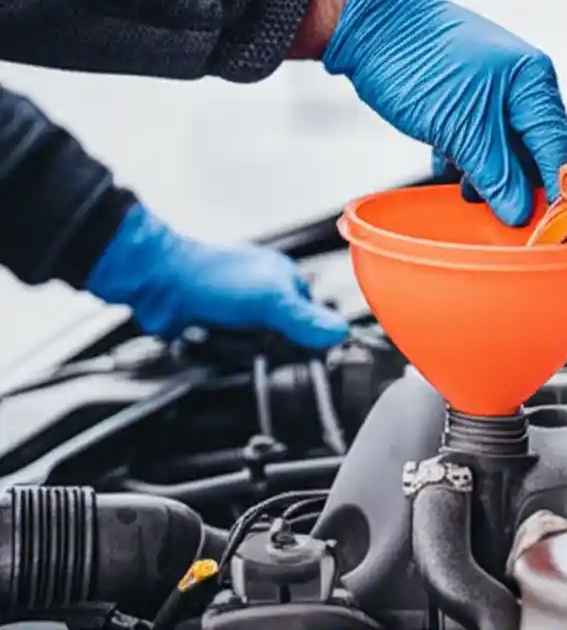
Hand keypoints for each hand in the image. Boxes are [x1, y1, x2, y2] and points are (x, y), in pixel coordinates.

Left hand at [86, 204, 349, 349]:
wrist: (157, 283)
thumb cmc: (210, 277)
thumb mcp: (268, 300)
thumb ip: (305, 319)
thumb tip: (341, 333)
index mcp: (288, 282)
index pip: (312, 327)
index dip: (297, 341)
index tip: (280, 340)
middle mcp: (267, 299)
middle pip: (279, 346)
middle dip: (256, 346)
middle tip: (241, 329)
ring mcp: (241, 316)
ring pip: (251, 355)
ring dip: (230, 348)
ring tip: (216, 329)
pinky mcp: (219, 331)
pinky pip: (226, 357)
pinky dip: (213, 350)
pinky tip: (203, 335)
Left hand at [322, 0, 566, 225]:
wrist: (367, 21)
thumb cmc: (419, 64)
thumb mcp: (461, 130)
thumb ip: (496, 175)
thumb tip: (521, 215)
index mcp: (533, 83)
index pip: (559, 148)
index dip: (556, 190)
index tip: (546, 228)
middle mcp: (522, 84)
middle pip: (536, 151)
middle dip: (519, 184)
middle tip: (500, 213)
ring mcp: (494, 89)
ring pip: (507, 148)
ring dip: (490, 175)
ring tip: (465, 187)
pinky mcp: (467, 95)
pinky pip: (481, 138)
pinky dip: (468, 158)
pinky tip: (447, 162)